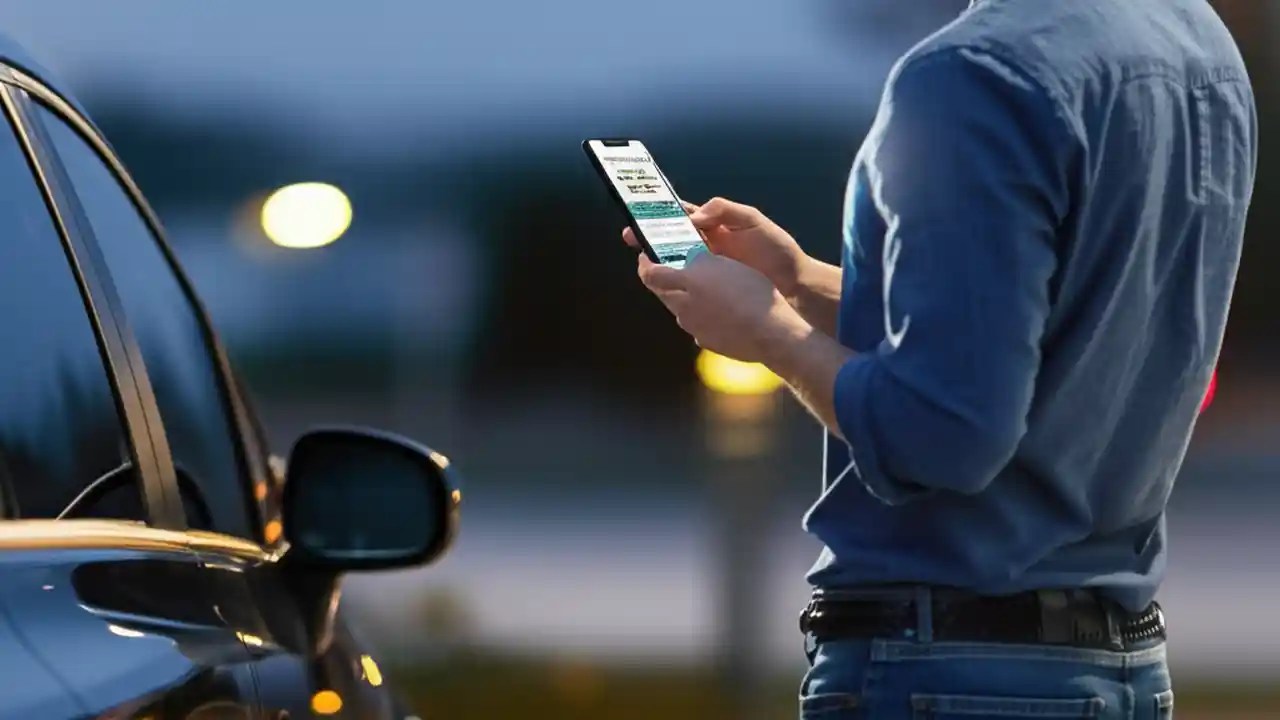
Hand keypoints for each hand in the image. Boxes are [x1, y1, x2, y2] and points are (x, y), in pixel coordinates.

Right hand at [622, 197, 807, 296]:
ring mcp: (708, 268)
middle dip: (650, 236)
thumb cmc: (776, 249)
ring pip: (675, 262)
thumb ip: (725, 211)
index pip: (682, 216)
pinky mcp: (711, 288)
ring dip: (659, 262)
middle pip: (671, 238)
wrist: (794, 284)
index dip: (660, 213)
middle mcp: (707, 245)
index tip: (641, 213)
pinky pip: (687, 284)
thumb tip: (696, 216)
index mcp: (715, 225)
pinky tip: (663, 285)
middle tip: (631, 237)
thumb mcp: (753, 221)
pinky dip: (673, 283)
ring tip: (643, 261)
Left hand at [637, 252, 806, 363]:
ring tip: (707, 290)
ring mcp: (694, 328)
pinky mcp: (707, 342)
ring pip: (682, 309)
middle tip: (674, 269)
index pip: (650, 274)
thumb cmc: (749, 292)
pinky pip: (700, 325)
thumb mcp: (723, 265)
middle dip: (666, 280)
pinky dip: (704, 316)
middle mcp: (683, 308)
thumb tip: (684, 264)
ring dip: (687, 299)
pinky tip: (723, 312)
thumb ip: (698, 262)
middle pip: (664, 293)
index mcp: (686, 284)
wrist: (769, 331)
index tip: (645, 255)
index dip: (645, 264)